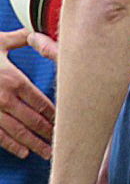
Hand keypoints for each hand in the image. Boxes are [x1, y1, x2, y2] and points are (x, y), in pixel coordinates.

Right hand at [0, 28, 53, 158]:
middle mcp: (4, 98)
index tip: (69, 121)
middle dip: (49, 132)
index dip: (56, 113)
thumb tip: (38, 30)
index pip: (41, 101)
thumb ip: (21, 38)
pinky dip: (11, 146)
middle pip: (33, 120)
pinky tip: (23, 152)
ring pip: (17, 132)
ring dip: (34, 143)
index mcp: (14, 80)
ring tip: (48, 153)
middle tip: (63, 142)